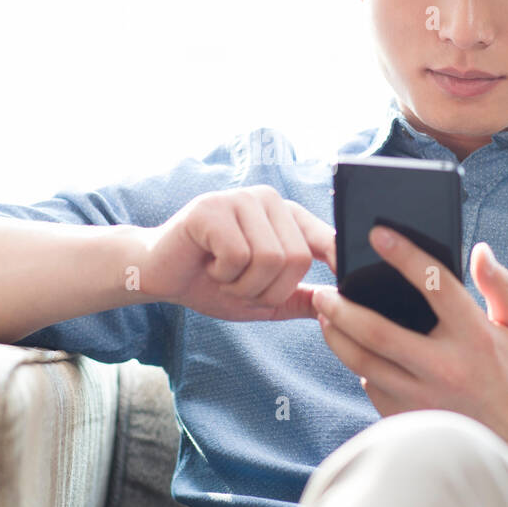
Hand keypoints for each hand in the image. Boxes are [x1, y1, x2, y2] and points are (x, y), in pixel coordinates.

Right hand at [136, 186, 336, 321]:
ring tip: (223, 275)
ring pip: (269, 259)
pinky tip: (208, 266)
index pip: (325, 237)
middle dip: (268, 291)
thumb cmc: (209, 282)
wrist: (157, 274)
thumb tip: (337, 307)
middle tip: (240, 286)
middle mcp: (266, 199)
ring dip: (244, 286)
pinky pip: (237, 256)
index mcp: (284, 214)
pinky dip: (223, 275)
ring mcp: (238, 199)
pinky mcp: (211, 209)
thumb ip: (297, 298)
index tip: (350, 281)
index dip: (339, 259)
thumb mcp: (262, 298)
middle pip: (296, 258)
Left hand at [312, 224, 507, 445]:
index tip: (377, 233)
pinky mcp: (407, 417)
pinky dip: (358, 365)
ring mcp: (422, 397)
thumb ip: (501, 286)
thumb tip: (480, 250)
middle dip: (342, 308)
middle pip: (378, 333)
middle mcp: (445, 368)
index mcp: (475, 336)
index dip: (405, 255)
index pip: (436, 285)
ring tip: (324, 315)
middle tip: (323, 291)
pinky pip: (370, 385)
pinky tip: (354, 349)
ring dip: (335, 336)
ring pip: (362, 363)